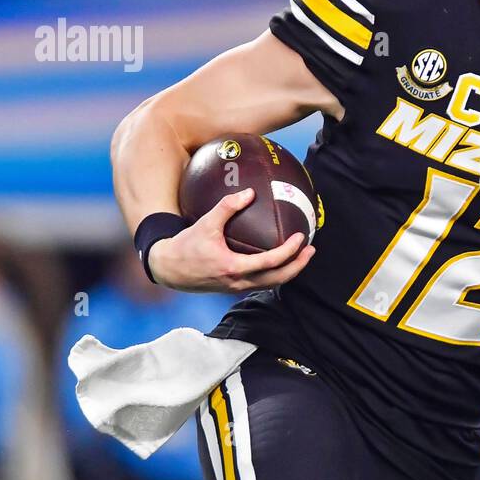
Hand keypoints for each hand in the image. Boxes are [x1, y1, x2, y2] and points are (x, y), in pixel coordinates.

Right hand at [147, 188, 314, 291]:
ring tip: (302, 257)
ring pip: (271, 284)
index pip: (271, 262)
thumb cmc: (186, 245)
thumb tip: (250, 193)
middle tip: (311, 250)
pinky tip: (280, 261)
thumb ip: (227, 207)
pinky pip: (261, 283)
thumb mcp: (206, 223)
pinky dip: (275, 274)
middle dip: (298, 266)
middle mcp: (238, 282)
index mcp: (233, 267)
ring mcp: (236, 287)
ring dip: (289, 272)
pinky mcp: (233, 287)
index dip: (289, 251)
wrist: (168, 269)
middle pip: (278, 279)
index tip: (301, 237)